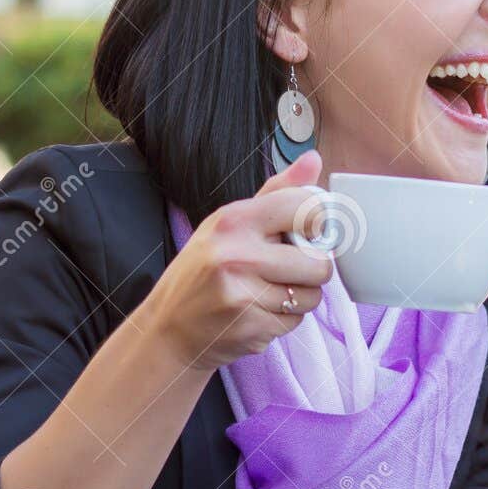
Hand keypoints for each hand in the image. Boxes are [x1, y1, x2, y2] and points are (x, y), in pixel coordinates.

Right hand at [141, 150, 333, 370]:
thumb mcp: (227, 224)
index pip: (304, 208)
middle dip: (312, 270)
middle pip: (318, 263)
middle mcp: (237, 254)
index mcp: (234, 220)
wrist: (168, 329)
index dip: (318, 223)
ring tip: (269, 293)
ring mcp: (243, 294)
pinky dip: (284, 320)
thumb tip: (314, 159)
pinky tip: (258, 313)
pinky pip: (296, 321)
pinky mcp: (250, 326)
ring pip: (311, 295)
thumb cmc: (201, 272)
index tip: (308, 233)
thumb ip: (275, 193)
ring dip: (300, 297)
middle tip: (289, 270)